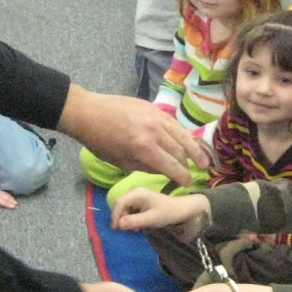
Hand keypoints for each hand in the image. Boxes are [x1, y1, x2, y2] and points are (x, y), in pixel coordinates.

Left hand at [59, 86, 209, 185]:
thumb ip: (144, 166)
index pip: (171, 165)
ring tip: (203, 160)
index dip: (183, 177)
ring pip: (182, 135)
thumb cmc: (99, 141)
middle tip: (194, 174)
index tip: (189, 184)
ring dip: (194, 149)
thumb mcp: (120, 161)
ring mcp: (156, 116)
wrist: (88, 112)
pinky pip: (174, 123)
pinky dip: (183, 133)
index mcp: (144, 148)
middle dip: (188, 165)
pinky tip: (187, 141)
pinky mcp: (154, 108)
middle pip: (180, 151)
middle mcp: (154, 131)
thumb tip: (162, 170)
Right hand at [112, 187, 209, 237]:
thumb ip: (135, 221)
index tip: (116, 229)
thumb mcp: (151, 219)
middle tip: (125, 231)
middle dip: (120, 218)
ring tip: (135, 229)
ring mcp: (136, 194)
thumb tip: (119, 224)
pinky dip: (131, 217)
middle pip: (120, 205)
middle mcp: (134, 191)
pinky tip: (137, 225)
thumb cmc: (167, 213)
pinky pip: (129, 208)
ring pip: (124, 208)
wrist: (180, 209)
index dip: (115, 216)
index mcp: (137, 193)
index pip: (120, 203)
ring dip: (126, 219)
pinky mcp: (138, 199)